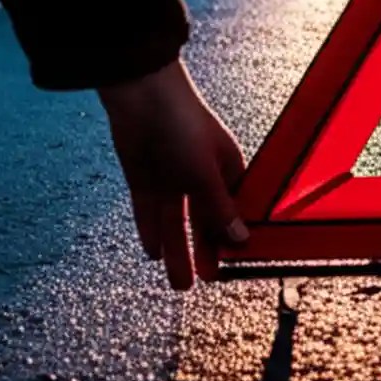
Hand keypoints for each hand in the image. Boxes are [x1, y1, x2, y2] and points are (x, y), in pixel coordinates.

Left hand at [97, 58, 248, 289]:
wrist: (140, 96)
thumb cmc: (183, 126)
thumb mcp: (205, 174)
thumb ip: (219, 210)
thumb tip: (240, 239)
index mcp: (227, 170)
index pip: (234, 212)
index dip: (235, 238)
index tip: (237, 265)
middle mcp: (200, 177)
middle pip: (204, 222)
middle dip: (206, 251)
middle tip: (208, 280)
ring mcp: (171, 179)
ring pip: (176, 223)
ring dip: (178, 251)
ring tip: (180, 284)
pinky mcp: (144, 180)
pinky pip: (150, 213)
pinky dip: (151, 233)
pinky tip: (154, 255)